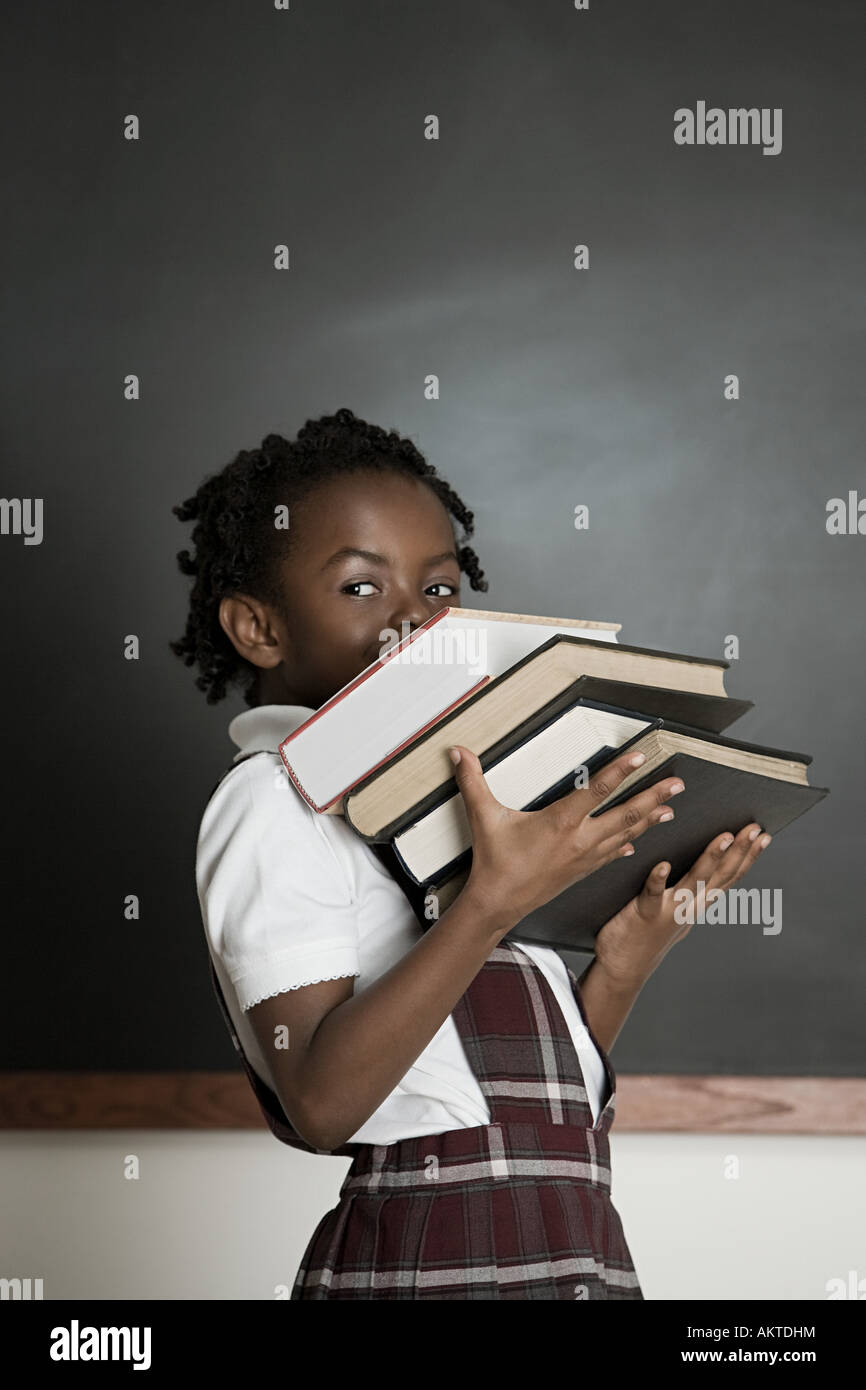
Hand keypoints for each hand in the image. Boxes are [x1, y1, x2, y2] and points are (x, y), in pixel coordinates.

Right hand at [449, 744, 686, 932]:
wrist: (499, 903)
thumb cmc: (494, 861)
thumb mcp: (484, 817)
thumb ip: (473, 781)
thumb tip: (459, 753)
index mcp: (560, 822)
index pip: (597, 790)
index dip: (620, 771)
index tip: (641, 757)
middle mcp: (579, 839)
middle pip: (625, 814)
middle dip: (653, 797)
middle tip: (677, 784)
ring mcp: (584, 857)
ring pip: (625, 835)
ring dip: (650, 821)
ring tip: (671, 809)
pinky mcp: (582, 871)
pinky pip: (612, 855)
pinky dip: (629, 845)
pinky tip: (639, 842)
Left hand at [593, 821, 771, 987]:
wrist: (624, 968)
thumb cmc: (645, 931)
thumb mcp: (675, 909)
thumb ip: (686, 887)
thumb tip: (694, 857)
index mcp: (697, 903)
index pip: (729, 876)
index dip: (748, 857)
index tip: (764, 835)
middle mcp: (689, 906)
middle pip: (720, 875)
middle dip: (740, 850)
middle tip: (755, 828)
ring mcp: (669, 910)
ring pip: (695, 880)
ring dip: (711, 858)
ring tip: (725, 837)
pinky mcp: (645, 913)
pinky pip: (652, 894)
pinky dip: (658, 879)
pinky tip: (663, 865)